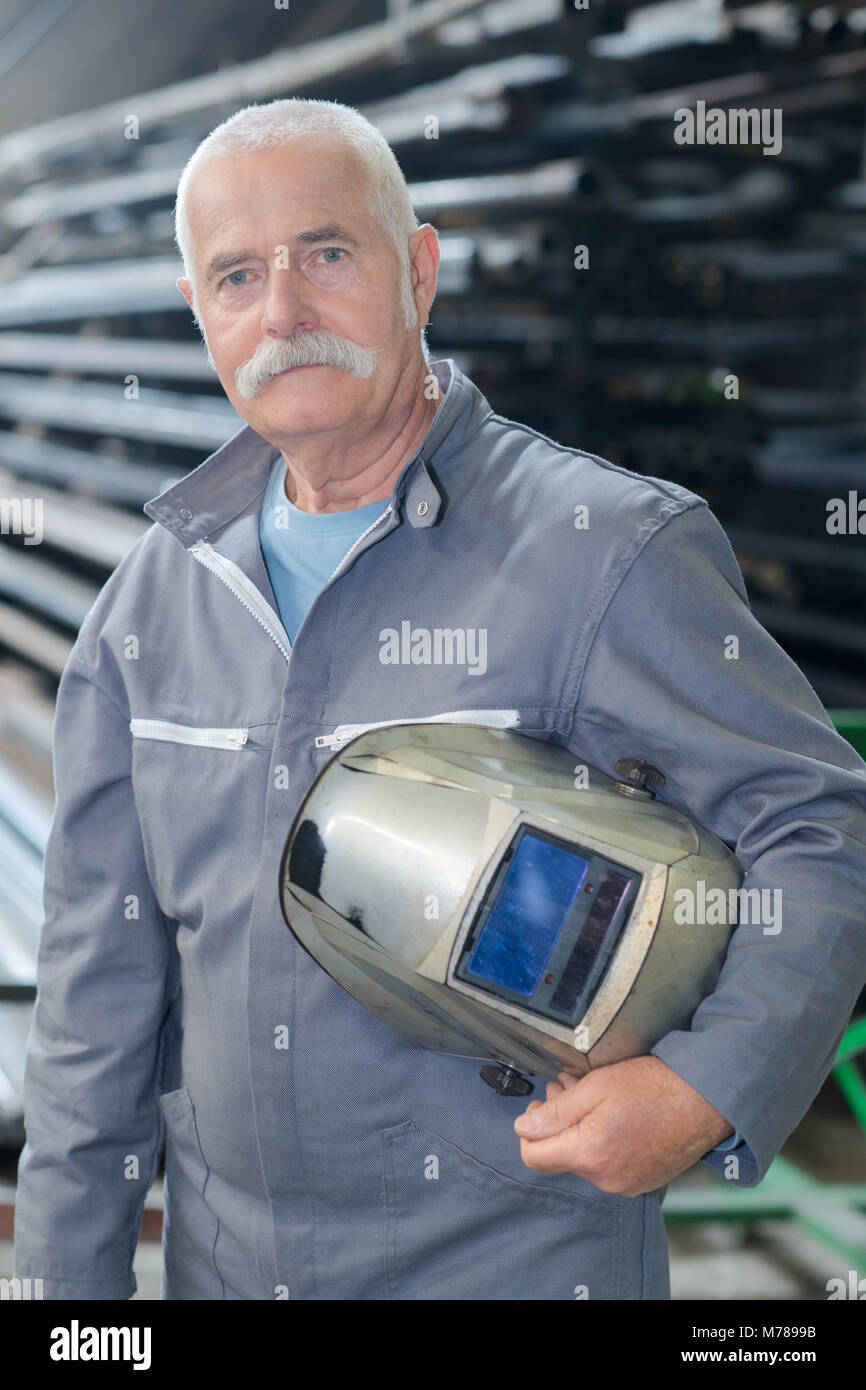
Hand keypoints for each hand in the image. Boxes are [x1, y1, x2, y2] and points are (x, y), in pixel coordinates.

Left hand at [513, 1055, 734, 1196]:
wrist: (706, 1100)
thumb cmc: (655, 1087)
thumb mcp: (597, 1087)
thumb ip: (556, 1112)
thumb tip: (524, 1127)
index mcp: (589, 1154)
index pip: (532, 1157)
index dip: (530, 1128)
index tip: (543, 1104)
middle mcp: (604, 1179)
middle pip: (559, 1156)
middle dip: (558, 1122)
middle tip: (569, 1088)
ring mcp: (624, 1184)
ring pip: (584, 1160)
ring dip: (581, 1130)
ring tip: (596, 1098)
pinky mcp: (641, 1183)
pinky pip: (608, 1166)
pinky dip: (604, 1143)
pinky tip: (615, 1116)